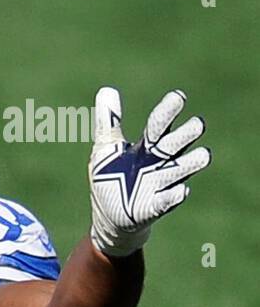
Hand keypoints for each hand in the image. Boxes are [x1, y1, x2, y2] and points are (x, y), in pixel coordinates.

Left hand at [88, 87, 210, 256]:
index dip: (168, 111)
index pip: (160, 124)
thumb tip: (106, 90)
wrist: (110, 216)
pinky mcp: (157, 205)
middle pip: (178, 143)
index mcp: (147, 146)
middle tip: (195, 126)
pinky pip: (171, 199)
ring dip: (191, 162)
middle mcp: (160, 161)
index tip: (178, 97)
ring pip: (184, 168)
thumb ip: (108, 122)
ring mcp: (161, 183)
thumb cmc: (111, 177)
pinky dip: (174, 195)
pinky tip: (179, 191)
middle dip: (187, 135)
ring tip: (201, 155)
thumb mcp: (106, 148)